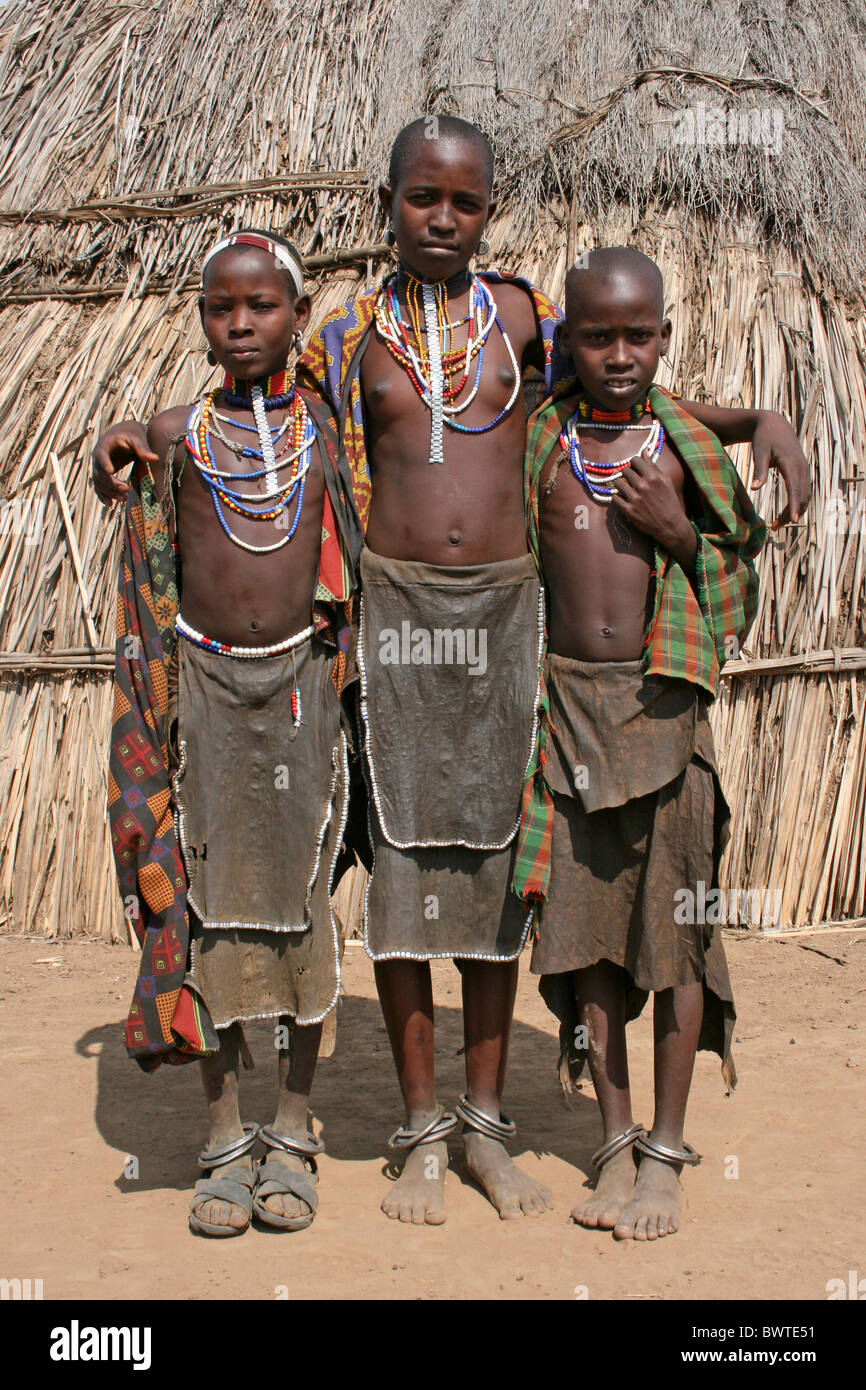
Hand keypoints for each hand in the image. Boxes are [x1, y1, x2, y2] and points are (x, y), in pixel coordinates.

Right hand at [91, 420, 155, 503]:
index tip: (111, 471)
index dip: (104, 463)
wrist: (126, 435)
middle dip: (111, 483)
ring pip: (99, 482)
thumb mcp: (138, 438)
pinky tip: (111, 504)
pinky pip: (99, 487)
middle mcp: (98, 457)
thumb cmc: (132, 435)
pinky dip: (104, 496)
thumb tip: (155, 458)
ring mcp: (99, 467)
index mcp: (104, 444)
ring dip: (110, 492)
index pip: (100, 454)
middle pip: (99, 472)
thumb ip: (143, 448)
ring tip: (124, 498)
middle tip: (127, 489)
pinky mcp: (103, 475)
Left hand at [611, 448, 696, 568]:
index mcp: (654, 477)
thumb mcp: (665, 481)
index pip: (635, 460)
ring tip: (626, 489)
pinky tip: (623, 499)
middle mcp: (643, 486)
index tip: (635, 468)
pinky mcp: (629, 511)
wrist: (670, 525)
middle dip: (626, 473)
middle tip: (630, 480)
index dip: (634, 463)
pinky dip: (617, 498)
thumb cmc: (669, 501)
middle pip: (624, 471)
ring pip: (617, 483)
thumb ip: (653, 466)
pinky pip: (615, 498)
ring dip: (620, 485)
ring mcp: (635, 499)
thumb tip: (643, 451)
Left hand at [750, 411, 809, 529]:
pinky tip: (787, 514)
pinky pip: (804, 491)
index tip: (793, 521)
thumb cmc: (764, 438)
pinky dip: (798, 503)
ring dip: (795, 511)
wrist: (774, 424)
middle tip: (775, 528)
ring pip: (805, 495)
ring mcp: (804, 469)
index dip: (794, 505)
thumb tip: (755, 489)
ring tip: (778, 524)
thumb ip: (759, 470)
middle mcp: (802, 466)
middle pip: (801, 496)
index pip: (794, 488)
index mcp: (791, 462)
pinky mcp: (803, 471)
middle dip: (791, 513)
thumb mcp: (759, 452)